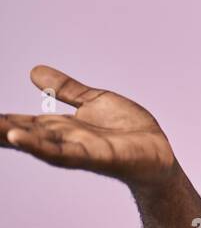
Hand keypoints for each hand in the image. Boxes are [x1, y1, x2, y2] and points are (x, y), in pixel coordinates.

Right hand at [1, 66, 175, 186]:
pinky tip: (18, 138)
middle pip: (21, 133)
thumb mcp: (93, 101)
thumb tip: (34, 71)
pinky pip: (63, 152)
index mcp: (59, 126)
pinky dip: (39, 146)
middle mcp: (62, 139)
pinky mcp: (95, 156)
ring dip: (10, 136)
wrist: (158, 153)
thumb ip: (65, 89)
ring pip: (36, 143)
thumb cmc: (127, 130)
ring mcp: (77, 149)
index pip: (19, 120)